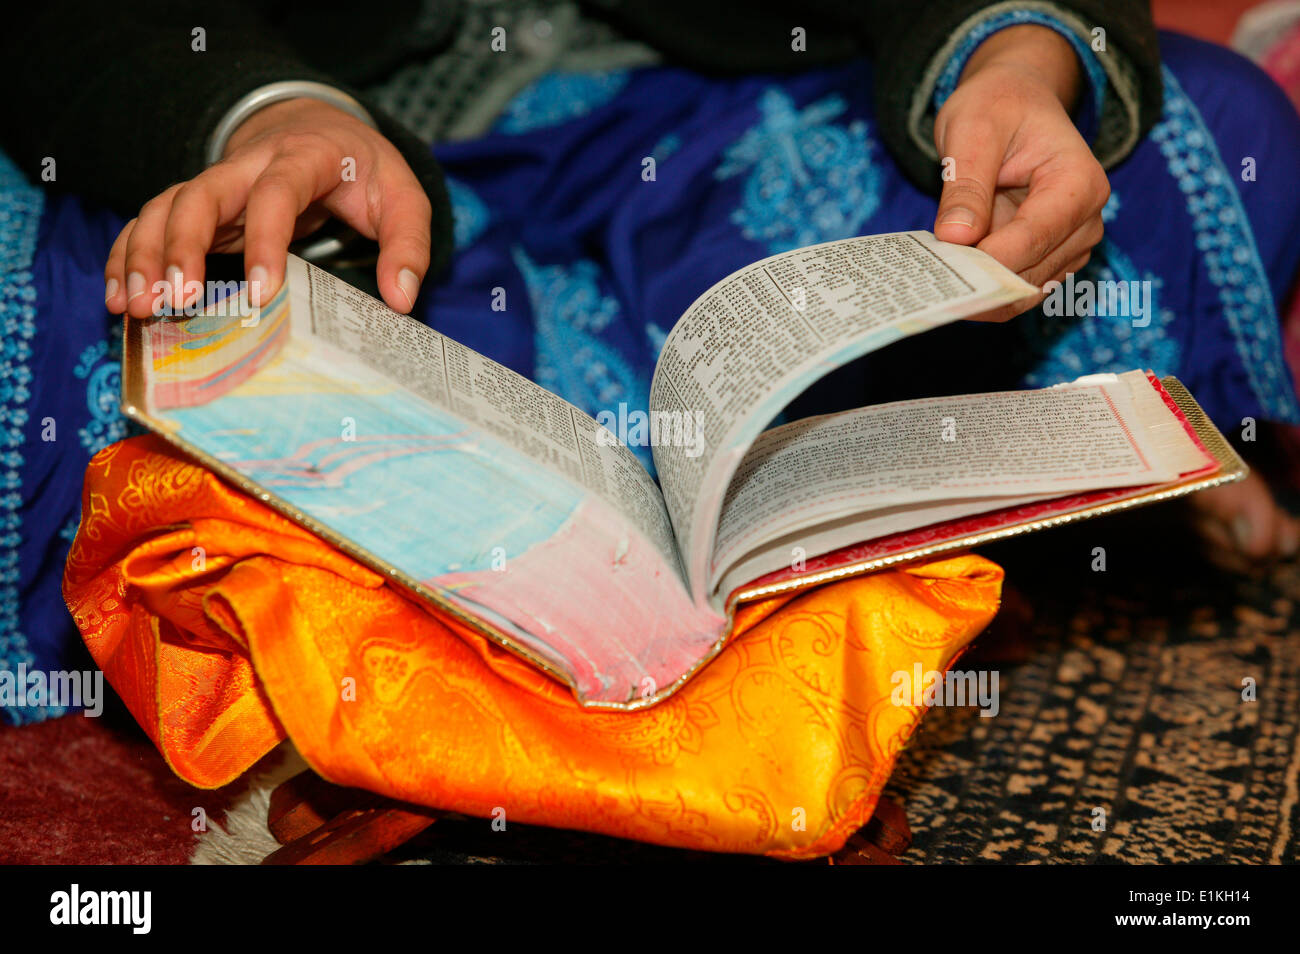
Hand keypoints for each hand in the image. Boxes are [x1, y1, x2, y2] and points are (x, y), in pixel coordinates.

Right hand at [105, 97, 431, 316]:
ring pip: (165, 207)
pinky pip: (151, 222)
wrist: (325, 130)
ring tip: (134, 307)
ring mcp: (217, 184)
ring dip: (142, 255)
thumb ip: (409, 244)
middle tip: (175, 301)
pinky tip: (118, 297)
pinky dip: (128, 255)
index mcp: (303, 158)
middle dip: (181, 247)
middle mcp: (248, 166)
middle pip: (201, 195)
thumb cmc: (367, 172)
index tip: (261, 291)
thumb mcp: (404, 199)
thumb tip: (402, 298)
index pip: (276, 193)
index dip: (265, 240)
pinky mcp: (199, 205)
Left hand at [932, 24, 1109, 319]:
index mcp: (1078, 182)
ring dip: (977, 291)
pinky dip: (983, 291)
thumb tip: (956, 238)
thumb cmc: (997, 107)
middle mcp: (1085, 221)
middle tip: (926, 280)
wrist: (1014, 103)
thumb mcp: (972, 130)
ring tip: (934, 277)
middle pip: (1028, 273)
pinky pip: (1015, 292)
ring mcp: (1071, 246)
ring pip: (1021, 293)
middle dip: (977, 279)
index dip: (986, 260)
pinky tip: (950, 278)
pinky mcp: (1050, 261)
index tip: (941, 268)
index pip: (1032, 238)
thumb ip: (966, 184)